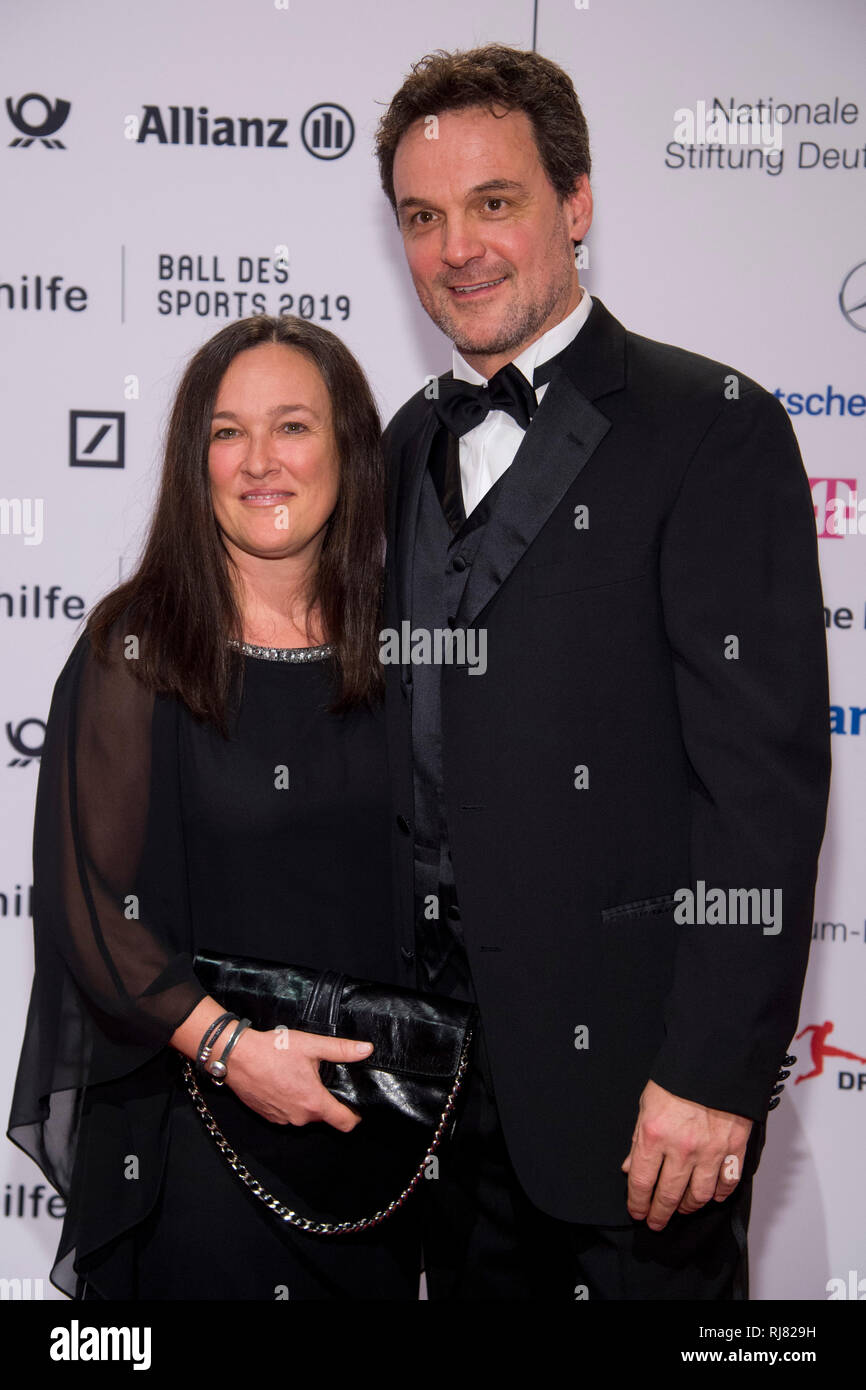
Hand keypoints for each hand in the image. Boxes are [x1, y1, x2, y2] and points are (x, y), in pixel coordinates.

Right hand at [225, 1026, 372, 1131]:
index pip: (345, 1123)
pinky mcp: (269, 1117)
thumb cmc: (273, 1050)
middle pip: (325, 1116)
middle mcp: (299, 1117)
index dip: (355, 1115)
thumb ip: (341, 1049)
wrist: (236, 1057)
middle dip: (326, 1100)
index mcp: (313, 1102)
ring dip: (307, 1101)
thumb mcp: (311, 1045)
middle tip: (321, 1078)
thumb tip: (366, 1049)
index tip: (356, 1105)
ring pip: (305, 1115)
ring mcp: (283, 1119)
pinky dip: (291, 1102)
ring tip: (301, 1078)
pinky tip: (285, 1083)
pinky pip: (289, 1114)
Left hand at [621, 1080, 752, 1229]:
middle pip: (669, 1196)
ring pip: (699, 1196)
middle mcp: (681, 1148)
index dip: (637, 1202)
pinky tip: (710, 1195)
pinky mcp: (734, 1149)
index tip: (636, 1211)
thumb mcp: (647, 1103)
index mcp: (654, 1134)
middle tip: (656, 1221)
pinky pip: (727, 1184)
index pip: (641, 1182)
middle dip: (659, 1213)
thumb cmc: (679, 1077)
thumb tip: (631, 1167)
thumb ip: (638, 1139)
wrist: (717, 1060)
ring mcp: (710, 1151)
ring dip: (688, 1207)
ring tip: (681, 1208)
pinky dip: (719, 1194)